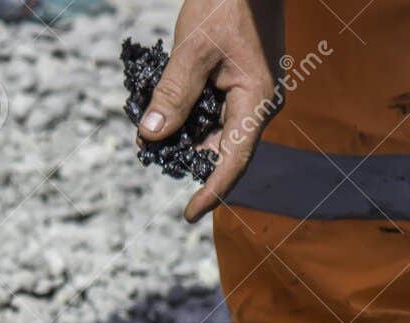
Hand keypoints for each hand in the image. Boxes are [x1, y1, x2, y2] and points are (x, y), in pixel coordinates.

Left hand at [138, 0, 282, 222]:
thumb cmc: (226, 2)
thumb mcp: (192, 49)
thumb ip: (173, 95)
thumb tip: (151, 137)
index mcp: (256, 101)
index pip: (234, 161)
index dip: (211, 192)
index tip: (188, 215)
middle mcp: (258, 104)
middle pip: (224, 148)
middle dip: (188, 156)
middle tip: (151, 153)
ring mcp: (252, 93)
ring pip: (217, 129)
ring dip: (187, 134)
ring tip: (153, 129)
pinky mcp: (242, 81)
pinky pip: (216, 110)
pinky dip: (191, 113)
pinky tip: (167, 107)